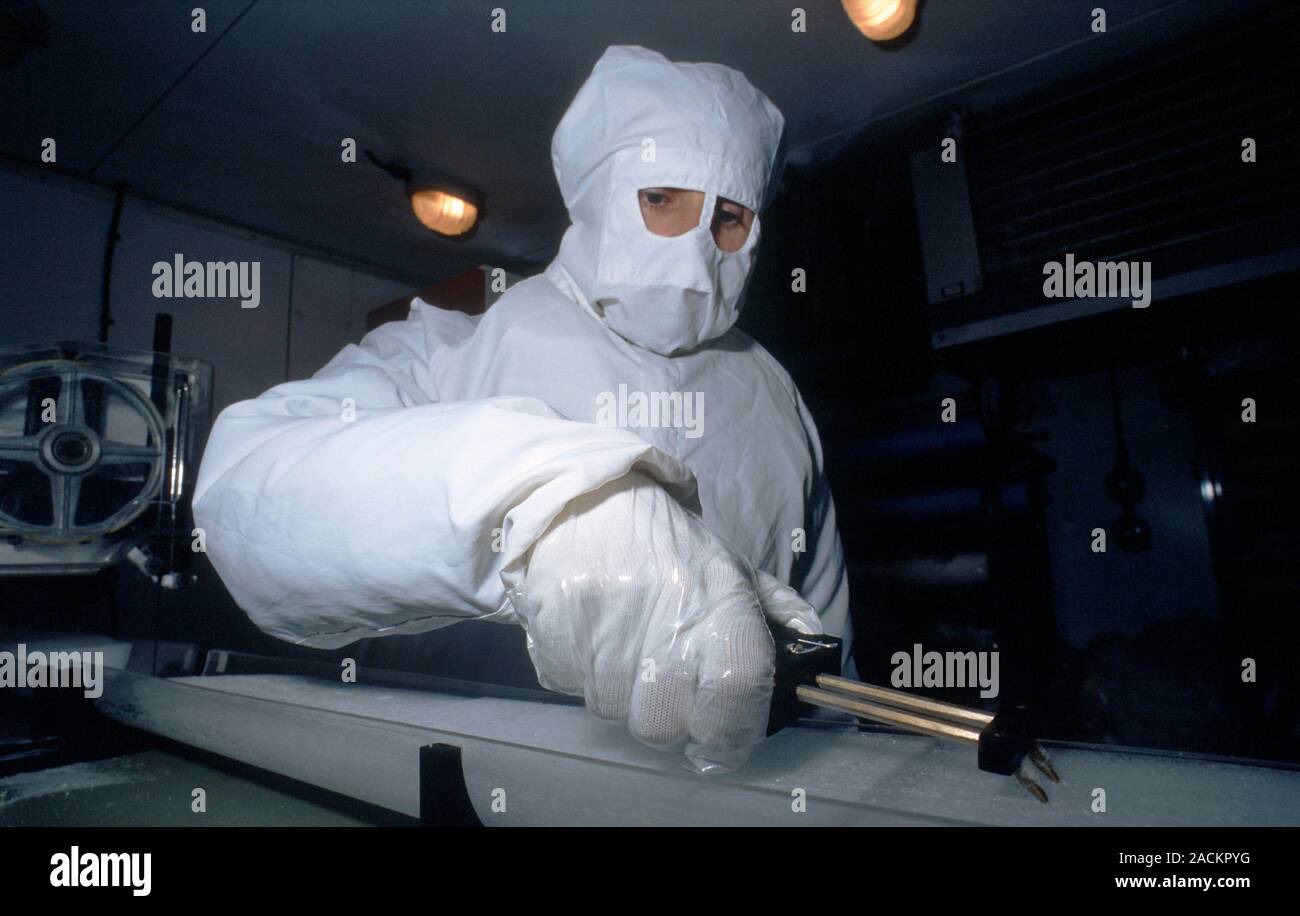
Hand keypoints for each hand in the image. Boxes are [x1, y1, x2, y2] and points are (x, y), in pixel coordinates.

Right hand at [508, 471, 820, 772]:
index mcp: (719, 600)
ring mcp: (603, 622)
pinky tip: (590, 634)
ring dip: (619, 693)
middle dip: (666, 716)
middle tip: (663, 681)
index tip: (719, 743)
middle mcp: (663, 614)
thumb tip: (815, 647)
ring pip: (611, 709)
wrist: (587, 497)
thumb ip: (778, 611)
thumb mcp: (733, 567)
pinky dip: (578, 673)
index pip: (736, 691)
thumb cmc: (668, 544)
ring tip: (623, 645)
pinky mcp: (556, 626)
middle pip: (662, 723)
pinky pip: (568, 686)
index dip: (729, 734)